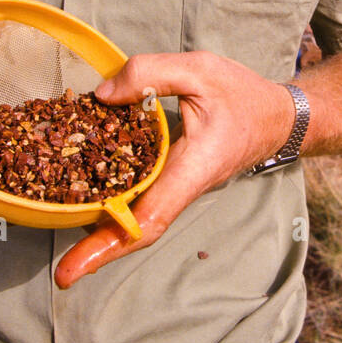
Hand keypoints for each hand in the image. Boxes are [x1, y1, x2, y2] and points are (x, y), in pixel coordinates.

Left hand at [53, 51, 295, 287]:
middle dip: (100, 252)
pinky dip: (116, 204)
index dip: (109, 246)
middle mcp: (184, 186)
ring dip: (104, 231)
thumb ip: (149, 74)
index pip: (150, 219)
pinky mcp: (176, 178)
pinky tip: (88, 195)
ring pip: (140, 217)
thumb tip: (100, 96)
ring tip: (66, 237)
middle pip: (139, 229)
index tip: (72, 271)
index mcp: (192, 168)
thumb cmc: (243, 95)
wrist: (279, 117)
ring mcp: (180, 186)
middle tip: (62, 273)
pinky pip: (144, 198)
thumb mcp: (200, 69)